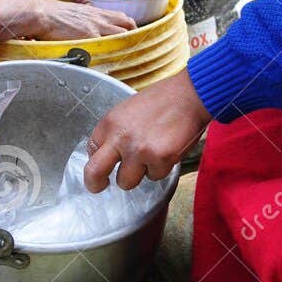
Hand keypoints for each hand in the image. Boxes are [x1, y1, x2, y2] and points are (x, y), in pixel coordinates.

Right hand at [0, 0, 134, 41]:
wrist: (40, 14)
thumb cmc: (50, 14)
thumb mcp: (72, 13)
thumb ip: (82, 21)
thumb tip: (83, 30)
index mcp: (94, 11)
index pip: (120, 16)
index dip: (129, 25)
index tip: (133, 33)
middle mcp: (98, 18)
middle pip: (127, 23)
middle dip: (135, 34)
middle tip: (138, 44)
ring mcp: (95, 27)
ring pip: (122, 33)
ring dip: (129, 43)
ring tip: (134, 54)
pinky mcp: (89, 36)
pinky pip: (108, 45)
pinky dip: (114, 52)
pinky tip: (118, 60)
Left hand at [85, 70, 210, 191]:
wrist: (190, 95)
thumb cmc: (164, 100)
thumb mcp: (129, 109)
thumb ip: (117, 130)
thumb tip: (110, 153)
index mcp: (110, 122)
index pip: (91, 148)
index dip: (96, 159)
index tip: (102, 164)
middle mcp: (120, 137)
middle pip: (95, 172)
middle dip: (95, 184)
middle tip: (100, 186)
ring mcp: (139, 150)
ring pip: (126, 182)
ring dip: (138, 175)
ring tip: (151, 157)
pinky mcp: (159, 159)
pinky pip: (154, 176)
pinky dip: (161, 168)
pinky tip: (167, 151)